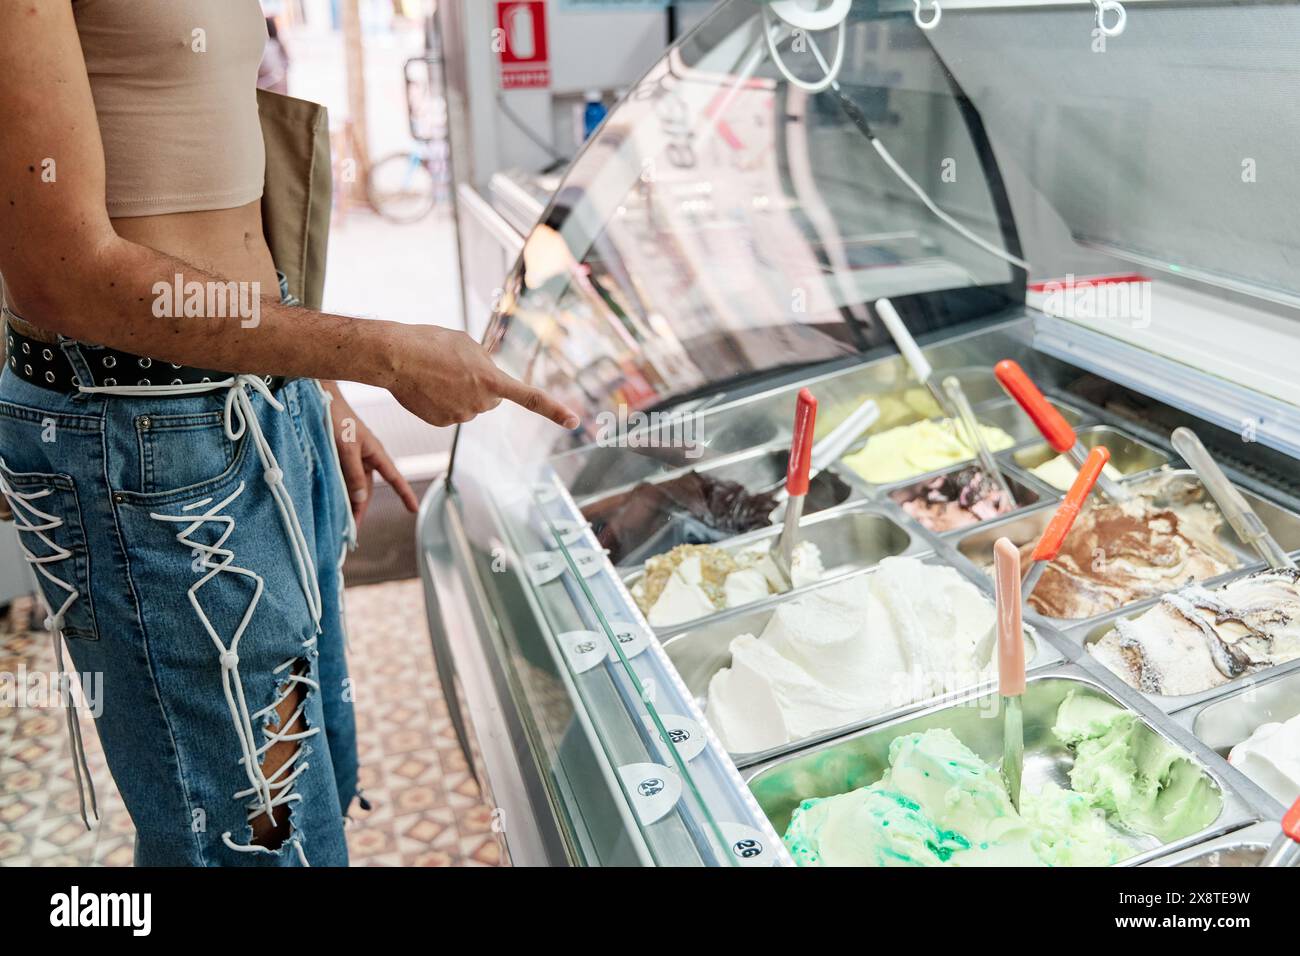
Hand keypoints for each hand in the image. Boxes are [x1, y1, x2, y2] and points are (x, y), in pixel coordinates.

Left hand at [322, 382, 419, 526]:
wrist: (319, 396)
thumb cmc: (337, 418)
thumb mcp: (346, 448)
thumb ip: (353, 474)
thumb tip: (361, 499)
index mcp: (376, 453)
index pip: (395, 478)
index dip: (405, 494)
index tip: (413, 510)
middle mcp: (367, 456)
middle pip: (368, 489)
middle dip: (361, 509)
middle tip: (351, 531)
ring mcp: (354, 455)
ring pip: (354, 484)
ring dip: (349, 501)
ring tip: (340, 521)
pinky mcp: (340, 454)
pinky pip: (344, 477)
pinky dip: (340, 490)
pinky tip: (332, 500)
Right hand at [381, 326, 579, 429]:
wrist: (396, 357)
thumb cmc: (432, 342)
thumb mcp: (468, 344)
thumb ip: (485, 362)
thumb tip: (487, 375)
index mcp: (492, 381)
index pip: (530, 399)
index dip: (554, 410)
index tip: (574, 422)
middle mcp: (481, 403)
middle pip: (492, 399)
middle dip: (481, 386)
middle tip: (456, 368)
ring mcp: (462, 416)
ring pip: (470, 405)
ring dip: (459, 391)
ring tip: (436, 373)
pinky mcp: (442, 423)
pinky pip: (450, 412)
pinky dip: (441, 401)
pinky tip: (427, 386)